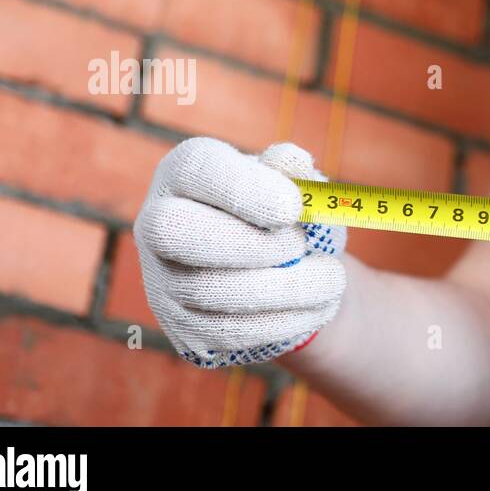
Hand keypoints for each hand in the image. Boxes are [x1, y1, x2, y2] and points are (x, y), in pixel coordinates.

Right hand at [134, 138, 346, 367]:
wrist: (289, 277)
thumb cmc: (289, 220)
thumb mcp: (297, 190)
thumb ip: (295, 174)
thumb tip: (291, 160)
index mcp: (186, 174)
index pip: (195, 168)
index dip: (243, 188)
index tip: (292, 207)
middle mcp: (157, 223)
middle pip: (174, 230)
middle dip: (250, 243)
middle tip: (300, 246)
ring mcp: (162, 280)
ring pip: (208, 289)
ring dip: (284, 287)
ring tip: (332, 279)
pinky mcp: (182, 327)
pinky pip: (227, 331)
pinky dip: (281, 320)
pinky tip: (316, 308)